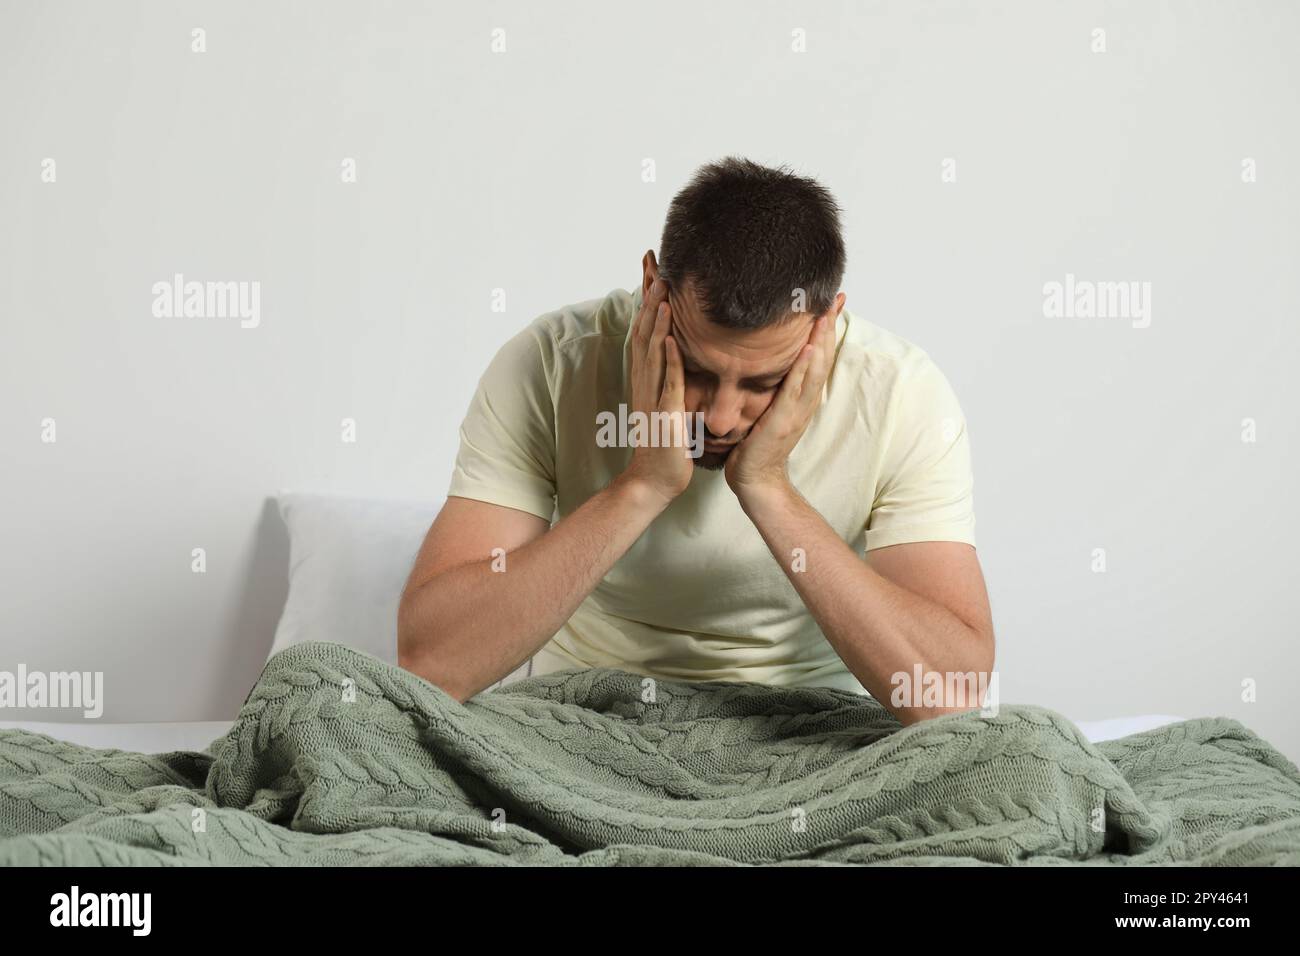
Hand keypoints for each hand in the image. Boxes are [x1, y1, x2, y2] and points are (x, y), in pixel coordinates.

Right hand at [618, 266, 694, 507]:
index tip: (652, 266)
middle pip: (643, 329)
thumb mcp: (668, 402)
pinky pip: (666, 382)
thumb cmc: (667, 443)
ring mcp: (653, 396)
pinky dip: (668, 359)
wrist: (655, 480)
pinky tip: (672, 338)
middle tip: (652, 262)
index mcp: (648, 376)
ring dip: (656, 319)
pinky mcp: (665, 414)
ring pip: (652, 350)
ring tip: (662, 290)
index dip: (648, 296)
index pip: (646, 327)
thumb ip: (671, 376)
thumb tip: (679, 352)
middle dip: (648, 294)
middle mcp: (645, 381)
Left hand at [724, 312, 835, 503]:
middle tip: (834, 297)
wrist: (755, 479)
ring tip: (825, 313)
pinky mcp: (783, 421)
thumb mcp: (769, 407)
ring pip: (815, 369)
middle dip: (829, 326)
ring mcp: (797, 411)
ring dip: (821, 340)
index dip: (826, 329)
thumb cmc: (756, 444)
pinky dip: (803, 368)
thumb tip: (770, 361)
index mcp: (802, 396)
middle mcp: (805, 401)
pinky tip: (808, 348)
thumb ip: (775, 385)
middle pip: (823, 356)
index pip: (818, 355)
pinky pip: (795, 390)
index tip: (831, 302)